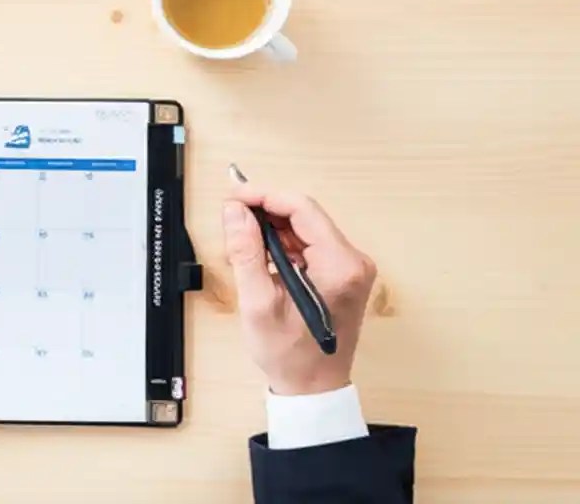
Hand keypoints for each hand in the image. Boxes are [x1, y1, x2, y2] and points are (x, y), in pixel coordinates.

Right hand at [223, 181, 375, 395]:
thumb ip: (246, 252)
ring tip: (242, 244)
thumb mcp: (258, 302)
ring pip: (305, 228)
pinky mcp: (343, 274)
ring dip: (272, 229)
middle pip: (304, 215)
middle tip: (230, 218)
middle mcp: (354, 261)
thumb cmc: (290, 355)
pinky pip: (310, 244)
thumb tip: (234, 211)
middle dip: (265, 212)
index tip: (233, 196)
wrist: (314, 388)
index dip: (264, 196)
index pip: (301, 208)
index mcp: (340, 266)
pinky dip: (284, 244)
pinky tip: (262, 257)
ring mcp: (351, 268)